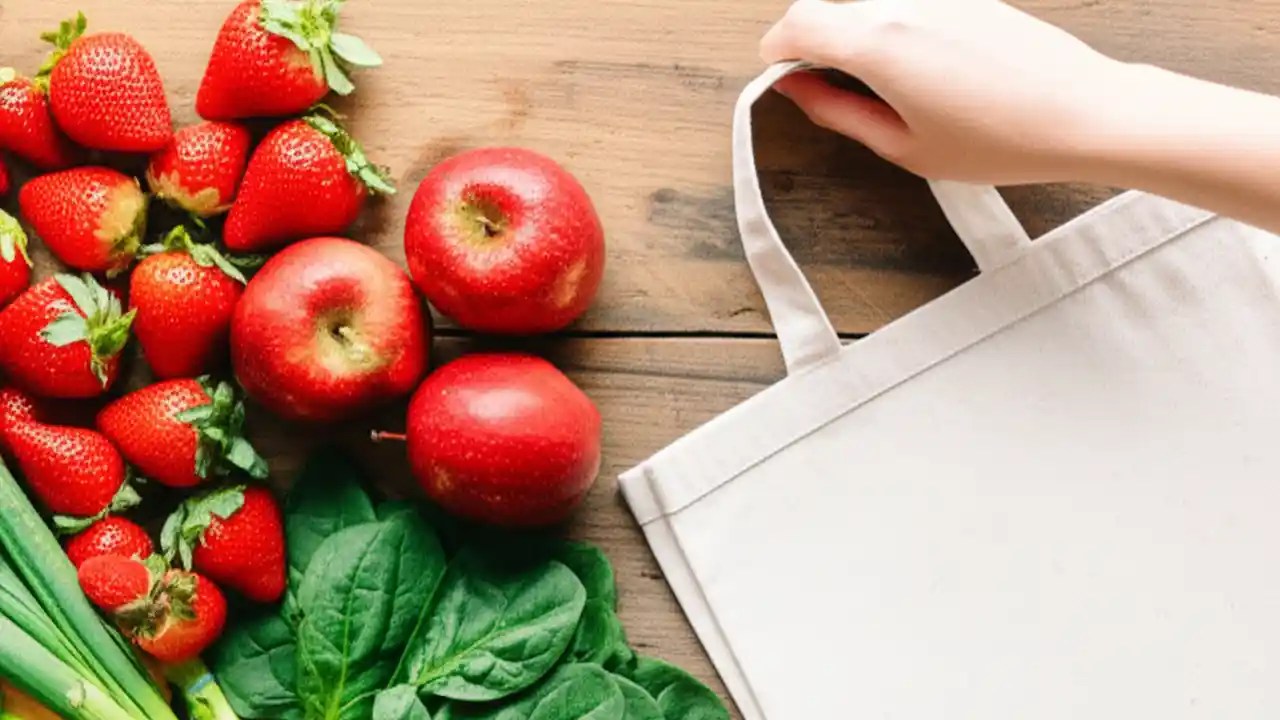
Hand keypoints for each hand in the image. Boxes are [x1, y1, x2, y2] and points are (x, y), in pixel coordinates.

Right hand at [760, 0, 1129, 183]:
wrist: (1084, 114)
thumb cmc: (1000, 140)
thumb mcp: (903, 145)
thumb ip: (838, 113)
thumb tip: (798, 91)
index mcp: (878, 43)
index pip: (797, 22)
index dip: (777, 50)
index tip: (780, 75)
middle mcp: (903, 4)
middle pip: (830, 9)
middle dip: (814, 44)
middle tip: (827, 93)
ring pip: (869, 6)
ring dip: (856, 39)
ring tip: (885, 92)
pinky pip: (909, 6)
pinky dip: (895, 33)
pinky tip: (924, 77)